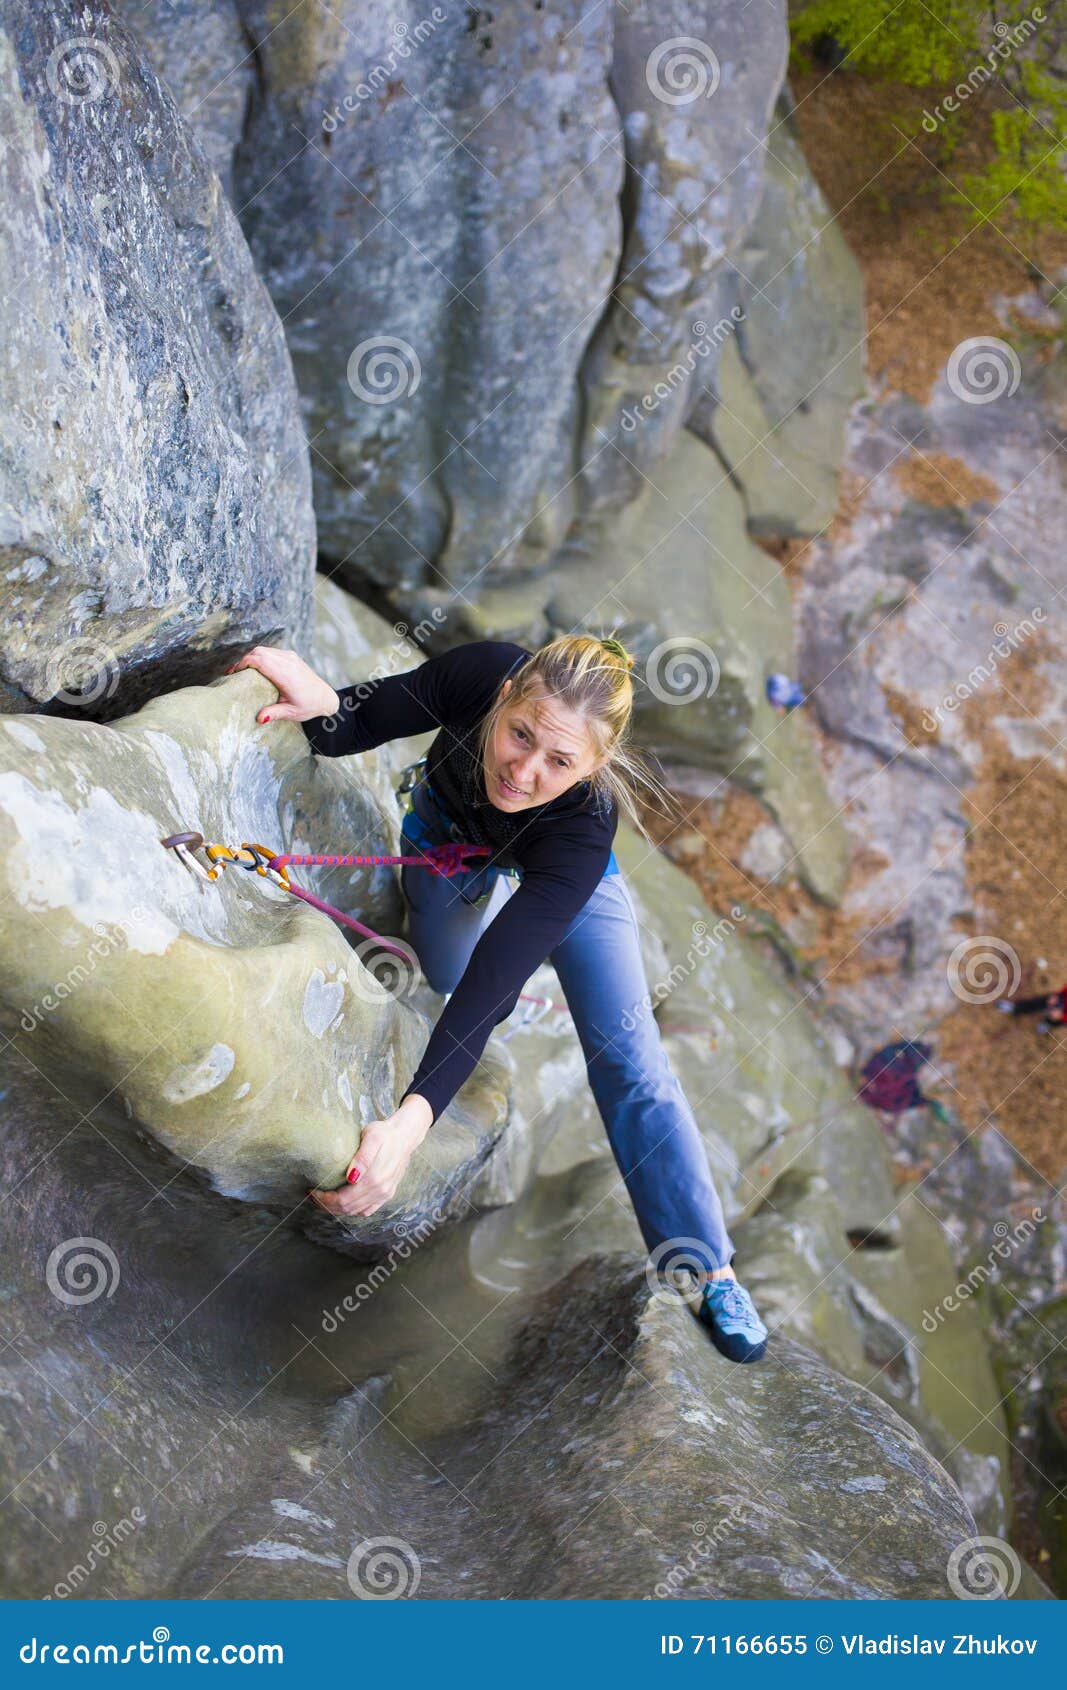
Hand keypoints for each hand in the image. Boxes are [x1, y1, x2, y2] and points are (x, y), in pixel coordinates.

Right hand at [226, 645, 340, 725]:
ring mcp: (290, 657)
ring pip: (264, 650)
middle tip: (234, 673)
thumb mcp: (291, 713)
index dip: (243, 664)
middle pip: (259, 652)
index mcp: (286, 674)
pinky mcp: (291, 656)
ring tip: (242, 671)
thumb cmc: (308, 706)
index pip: (260, 660)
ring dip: (251, 658)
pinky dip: (260, 657)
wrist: (325, 697)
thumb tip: (259, 718)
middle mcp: (288, 662)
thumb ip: (274, 713)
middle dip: (244, 660)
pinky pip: (271, 651)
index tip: (233, 673)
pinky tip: (255, 668)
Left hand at [307, 1101, 431, 1218]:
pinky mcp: (387, 1194)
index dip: (325, 1199)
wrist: (405, 1135)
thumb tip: (351, 1177)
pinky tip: (342, 1202)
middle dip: (327, 1205)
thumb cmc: (384, 1133)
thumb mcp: (372, 1137)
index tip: (312, 1191)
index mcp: (374, 1179)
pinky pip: (367, 1210)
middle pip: (347, 1208)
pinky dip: (352, 1210)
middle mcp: (380, 1191)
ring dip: (336, 1209)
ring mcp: (384, 1194)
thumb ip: (363, 1157)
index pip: (343, 1200)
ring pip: (355, 1211)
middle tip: (313, 1195)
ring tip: (323, 1199)